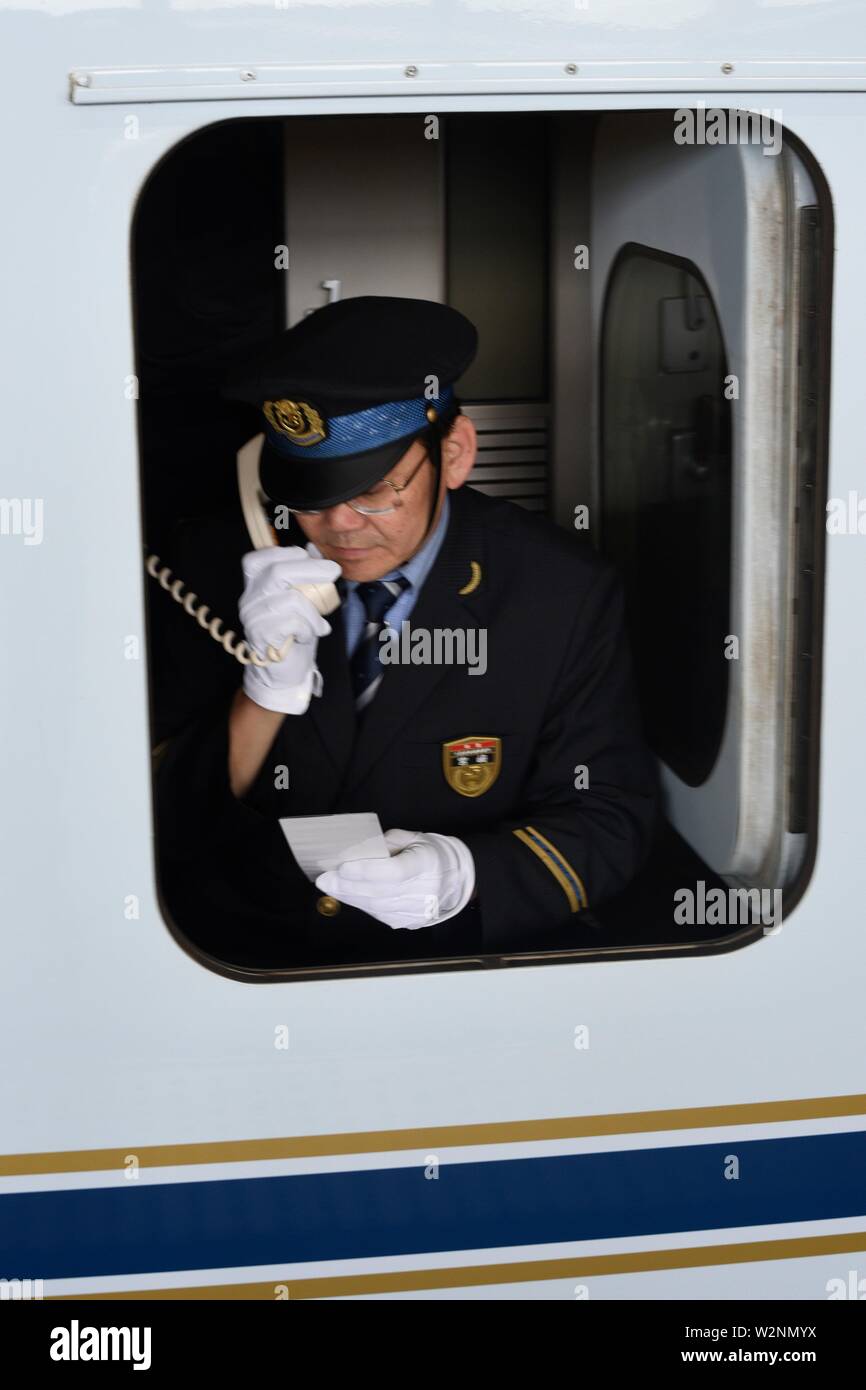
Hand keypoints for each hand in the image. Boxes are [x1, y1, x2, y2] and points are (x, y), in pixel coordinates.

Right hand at [239, 547, 340, 714]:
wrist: (284, 671)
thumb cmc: (293, 632)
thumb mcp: (300, 599)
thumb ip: (303, 576)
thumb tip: (314, 550)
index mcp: (254, 586)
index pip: (260, 558)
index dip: (287, 552)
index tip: (311, 557)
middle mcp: (249, 599)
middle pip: (277, 572)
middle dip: (311, 569)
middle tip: (333, 572)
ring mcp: (252, 618)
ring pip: (291, 600)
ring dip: (313, 611)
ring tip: (318, 623)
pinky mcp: (262, 637)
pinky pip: (293, 623)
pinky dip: (309, 628)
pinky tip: (309, 635)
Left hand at [316, 829, 475, 929]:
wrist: (458, 879)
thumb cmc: (431, 853)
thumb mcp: (412, 838)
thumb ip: (385, 844)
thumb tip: (356, 853)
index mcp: (428, 864)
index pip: (394, 871)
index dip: (366, 871)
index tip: (343, 867)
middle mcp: (425, 891)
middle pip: (380, 891)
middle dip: (348, 885)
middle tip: (325, 879)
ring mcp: (418, 910)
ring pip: (376, 906)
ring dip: (350, 896)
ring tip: (330, 886)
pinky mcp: (411, 921)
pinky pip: (380, 914)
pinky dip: (361, 904)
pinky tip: (348, 895)